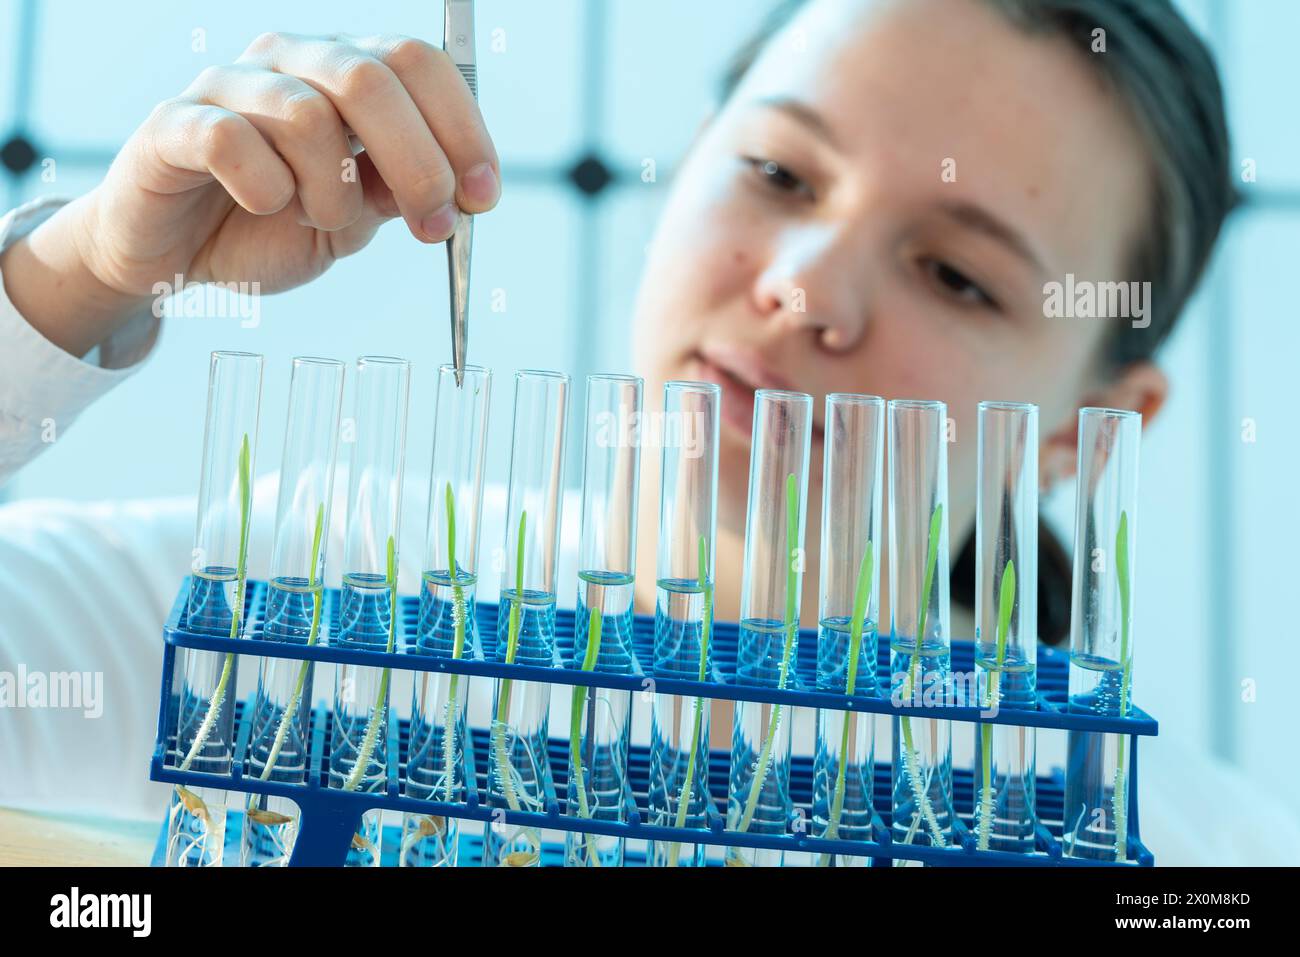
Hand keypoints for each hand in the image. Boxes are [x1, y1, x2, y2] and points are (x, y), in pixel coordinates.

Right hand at [1, 32, 499, 356]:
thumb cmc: (271, 225)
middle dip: (418, 164)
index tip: (482, 197)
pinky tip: (263, 206)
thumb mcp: (357, 215)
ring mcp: (229, 86)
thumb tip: (455, 194)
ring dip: (333, 192)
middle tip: (430, 227)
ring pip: (307, 116)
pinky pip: (231, 142)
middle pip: (370, 78)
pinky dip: (265, 190)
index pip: (417, 62)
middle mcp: (289, 62)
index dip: (462, 128)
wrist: (179, 255)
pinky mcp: (174, 125)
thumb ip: (400, 194)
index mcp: (342, 71)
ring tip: (319, 218)